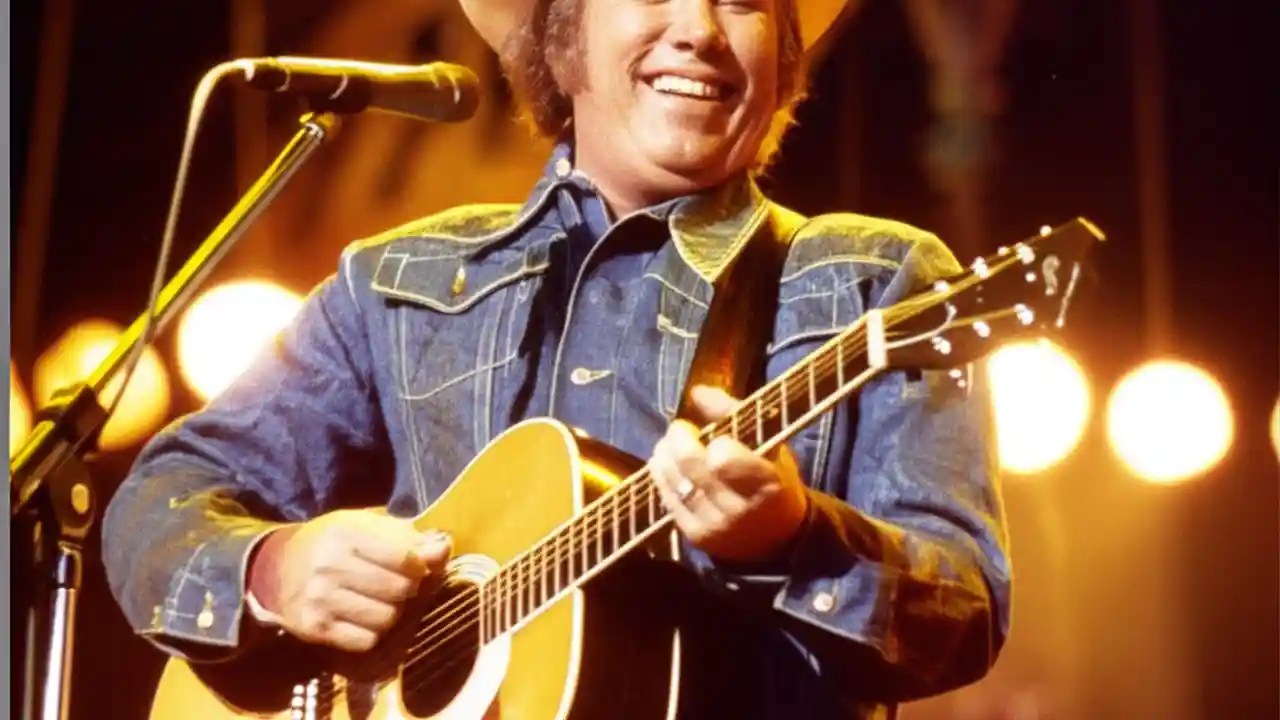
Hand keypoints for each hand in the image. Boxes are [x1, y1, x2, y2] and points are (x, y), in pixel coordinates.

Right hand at [248, 509, 451, 651]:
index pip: (405, 558)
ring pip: (386, 619)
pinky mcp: (314, 628)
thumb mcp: (367, 527)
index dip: (419, 566)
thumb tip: (444, 547)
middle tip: (396, 585)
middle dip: (406, 589)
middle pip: (399, 590)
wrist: (275, 569)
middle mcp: (330, 565)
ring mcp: (320, 599)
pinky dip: (371, 633)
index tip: (413, 566)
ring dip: (390, 613)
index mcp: (346, 533)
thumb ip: (408, 537)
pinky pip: (366, 641)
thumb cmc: (332, 543)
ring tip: (378, 601)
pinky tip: (360, 618)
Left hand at [649, 385, 809, 563]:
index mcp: (767, 484)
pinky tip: (666, 465)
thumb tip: (697, 392)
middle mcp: (739, 510)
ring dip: (665, 455)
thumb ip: (734, 413)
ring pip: (674, 480)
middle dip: (678, 438)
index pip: (724, 458)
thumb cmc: (775, 479)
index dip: (714, 441)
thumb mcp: (769, 443)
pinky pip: (667, 499)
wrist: (779, 536)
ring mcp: (714, 527)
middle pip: (690, 464)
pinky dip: (662, 476)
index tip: (713, 434)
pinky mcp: (695, 537)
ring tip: (670, 444)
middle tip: (681, 429)